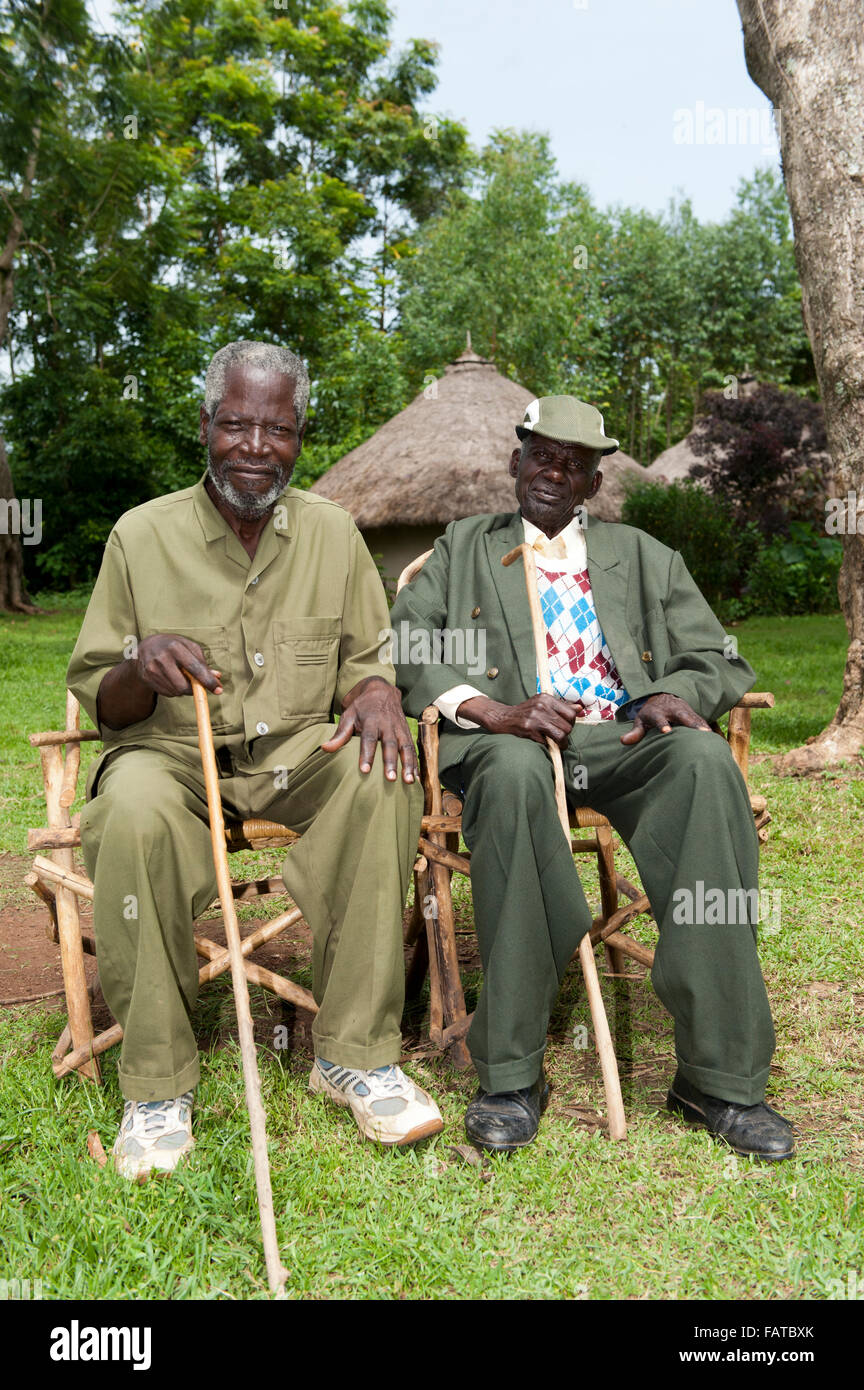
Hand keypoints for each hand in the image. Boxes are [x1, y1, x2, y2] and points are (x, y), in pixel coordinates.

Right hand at [97, 634, 222, 730]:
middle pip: (183, 686)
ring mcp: (152, 669)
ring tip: (180, 676)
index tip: (218, 690)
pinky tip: (170, 679)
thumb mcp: (189, 647)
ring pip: (175, 691)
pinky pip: (167, 693)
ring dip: (183, 689)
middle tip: (196, 685)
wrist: (146, 646)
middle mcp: (162, 658)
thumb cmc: (173, 646)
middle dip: (193, 689)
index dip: (208, 681)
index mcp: (175, 647)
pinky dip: (173, 690)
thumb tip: (217, 677)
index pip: (195, 668)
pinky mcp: (146, 678)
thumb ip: (203, 662)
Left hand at [321, 676, 417, 782]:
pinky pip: (413, 749)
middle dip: (391, 762)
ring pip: (406, 747)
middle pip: (390, 744)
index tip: (364, 770)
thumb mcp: (349, 715)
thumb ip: (340, 734)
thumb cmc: (362, 707)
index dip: (367, 754)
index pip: (369, 738)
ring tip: (409, 782)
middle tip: (390, 779)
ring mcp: (400, 729)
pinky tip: (416, 779)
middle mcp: (388, 725)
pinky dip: (415, 763)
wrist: (382, 690)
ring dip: (408, 765)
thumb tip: (325, 748)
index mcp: (371, 720)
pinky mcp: (407, 733)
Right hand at [457, 693, 583, 749]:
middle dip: (566, 735)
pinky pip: (547, 742)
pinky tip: (544, 743)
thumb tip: (580, 708)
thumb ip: (561, 707)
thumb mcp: (543, 704)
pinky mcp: (529, 729)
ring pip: (561, 735)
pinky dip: (548, 745)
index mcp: (546, 698)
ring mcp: (535, 717)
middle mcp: (541, 705)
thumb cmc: (525, 712)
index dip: (571, 723)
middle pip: (567, 726)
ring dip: (561, 743)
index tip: (566, 727)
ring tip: (558, 744)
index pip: (571, 713)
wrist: (503, 718)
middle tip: (561, 738)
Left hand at [619, 692, 710, 744]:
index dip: (663, 725)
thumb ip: (635, 732)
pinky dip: (709, 730)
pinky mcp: (694, 715)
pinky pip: (702, 722)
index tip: (666, 732)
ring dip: (703, 727)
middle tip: (700, 732)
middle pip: (683, 717)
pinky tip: (715, 740)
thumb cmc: (650, 713)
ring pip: (695, 719)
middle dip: (691, 724)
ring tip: (710, 737)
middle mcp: (673, 710)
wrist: (663, 697)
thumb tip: (624, 741)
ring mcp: (685, 712)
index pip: (660, 719)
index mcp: (658, 712)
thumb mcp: (641, 720)